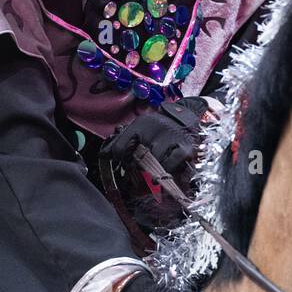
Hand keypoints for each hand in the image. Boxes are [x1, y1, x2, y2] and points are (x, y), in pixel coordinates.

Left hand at [98, 96, 212, 182]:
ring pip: (153, 163)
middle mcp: (155, 129)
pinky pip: (170, 165)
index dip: (120, 159)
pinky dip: (166, 171)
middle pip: (137, 158)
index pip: (120, 148)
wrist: (186, 119)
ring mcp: (171, 138)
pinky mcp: (185, 148)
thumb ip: (122, 140)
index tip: (125, 163)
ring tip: (152, 173)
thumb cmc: (158, 128)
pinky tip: (164, 171)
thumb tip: (105, 155)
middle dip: (136, 169)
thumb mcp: (139, 128)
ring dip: (151, 171)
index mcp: (141, 124)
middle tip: (138, 173)